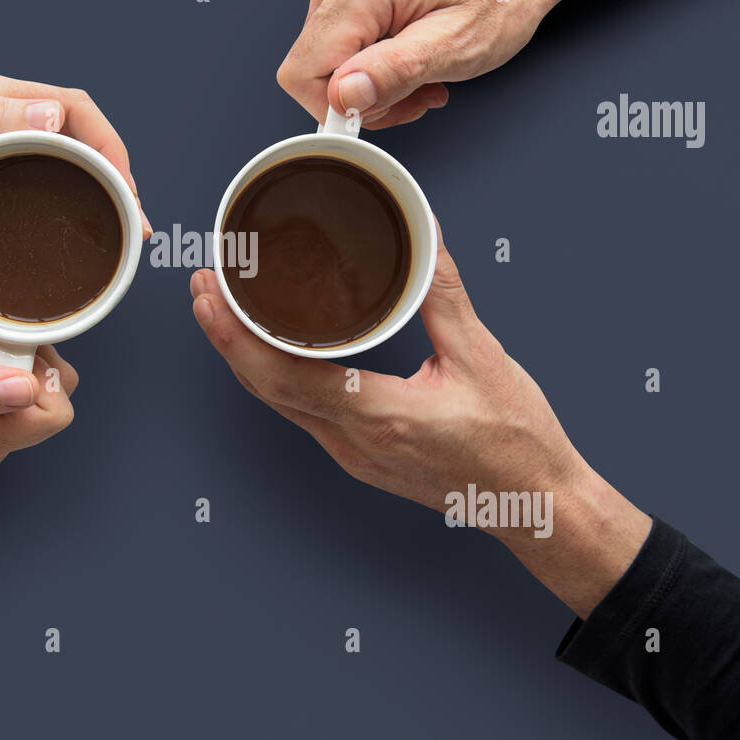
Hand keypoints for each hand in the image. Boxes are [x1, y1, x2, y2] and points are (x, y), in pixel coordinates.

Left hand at [0, 68, 150, 237]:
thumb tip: (51, 115)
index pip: (74, 109)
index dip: (109, 148)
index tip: (124, 190)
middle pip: (80, 130)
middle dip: (115, 171)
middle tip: (132, 221)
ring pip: (63, 149)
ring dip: (95, 181)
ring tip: (114, 223)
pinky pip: (37, 165)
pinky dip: (64, 188)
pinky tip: (66, 213)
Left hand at [188, 233, 648, 618]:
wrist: (535, 504)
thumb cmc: (515, 440)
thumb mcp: (481, 356)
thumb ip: (444, 293)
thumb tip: (424, 236)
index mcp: (378, 414)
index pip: (283, 375)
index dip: (236, 335)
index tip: (211, 295)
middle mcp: (353, 442)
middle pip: (265, 388)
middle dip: (226, 337)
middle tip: (203, 288)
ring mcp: (352, 455)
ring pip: (279, 404)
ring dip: (246, 357)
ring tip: (224, 311)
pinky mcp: (360, 457)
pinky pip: (301, 413)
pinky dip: (276, 377)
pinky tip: (271, 350)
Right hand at [277, 0, 616, 129]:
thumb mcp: (454, 46)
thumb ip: (393, 72)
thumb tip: (342, 96)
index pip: (302, 72)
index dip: (337, 106)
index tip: (382, 110)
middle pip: (311, 68)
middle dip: (360, 96)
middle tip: (414, 94)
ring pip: (324, 61)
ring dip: (370, 83)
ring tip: (419, 74)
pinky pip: (338, 44)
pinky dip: (371, 64)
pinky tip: (408, 58)